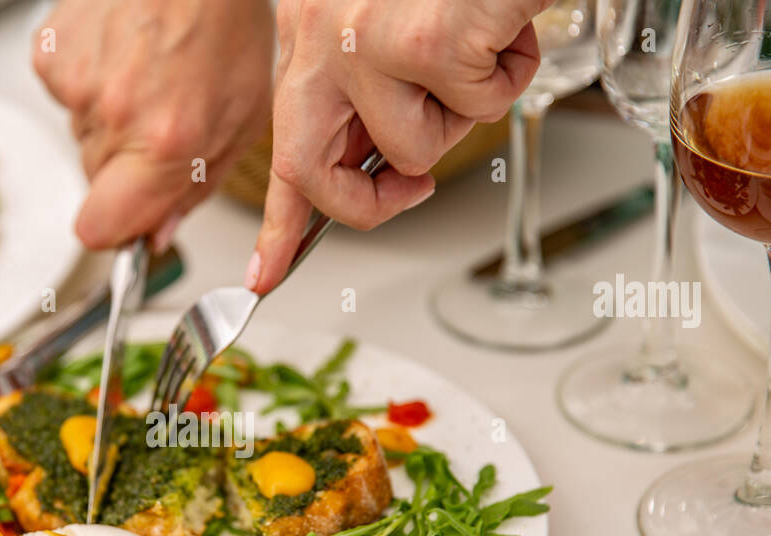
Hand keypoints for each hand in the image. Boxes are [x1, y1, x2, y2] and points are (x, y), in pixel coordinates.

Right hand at [33, 0, 274, 250]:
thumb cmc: (224, 21)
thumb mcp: (242, 118)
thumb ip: (197, 187)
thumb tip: (157, 232)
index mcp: (165, 143)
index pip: (99, 229)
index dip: (113, 228)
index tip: (128, 217)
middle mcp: (114, 117)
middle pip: (93, 183)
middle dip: (122, 169)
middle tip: (158, 122)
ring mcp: (76, 85)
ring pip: (81, 137)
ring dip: (109, 121)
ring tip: (147, 76)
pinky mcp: (51, 55)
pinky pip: (65, 96)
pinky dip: (89, 83)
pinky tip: (123, 55)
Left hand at [248, 0, 549, 292]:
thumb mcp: (396, 29)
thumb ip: (375, 95)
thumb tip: (386, 168)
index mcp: (311, 28)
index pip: (282, 144)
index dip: (278, 222)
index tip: (263, 274)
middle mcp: (322, 32)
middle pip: (311, 169)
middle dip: (366, 205)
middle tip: (408, 191)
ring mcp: (366, 39)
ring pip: (413, 147)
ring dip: (464, 112)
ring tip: (478, 46)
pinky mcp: (423, 43)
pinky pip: (477, 108)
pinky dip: (508, 75)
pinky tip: (504, 27)